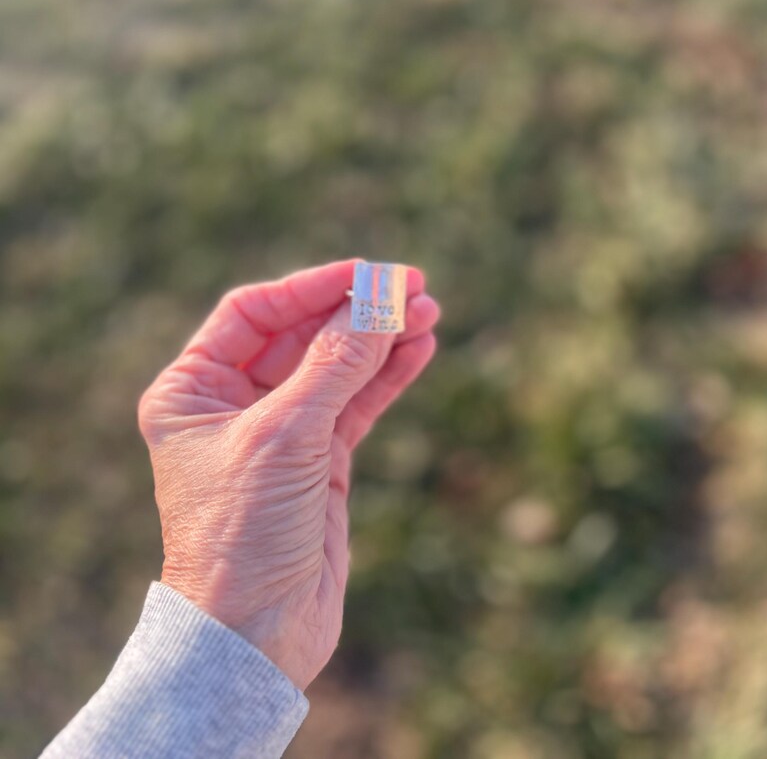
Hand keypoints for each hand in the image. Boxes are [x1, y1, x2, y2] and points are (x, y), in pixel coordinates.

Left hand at [137, 258, 439, 690]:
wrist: (255, 637)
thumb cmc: (242, 533)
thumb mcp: (285, 435)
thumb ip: (335, 363)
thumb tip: (380, 299)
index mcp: (192, 390)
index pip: (255, 313)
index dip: (312, 287)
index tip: (368, 274)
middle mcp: (232, 405)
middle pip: (302, 334)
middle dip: (357, 311)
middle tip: (413, 287)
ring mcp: (281, 434)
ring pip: (337, 367)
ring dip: (381, 339)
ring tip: (429, 312)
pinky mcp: (320, 463)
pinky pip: (356, 405)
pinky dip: (387, 376)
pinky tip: (419, 348)